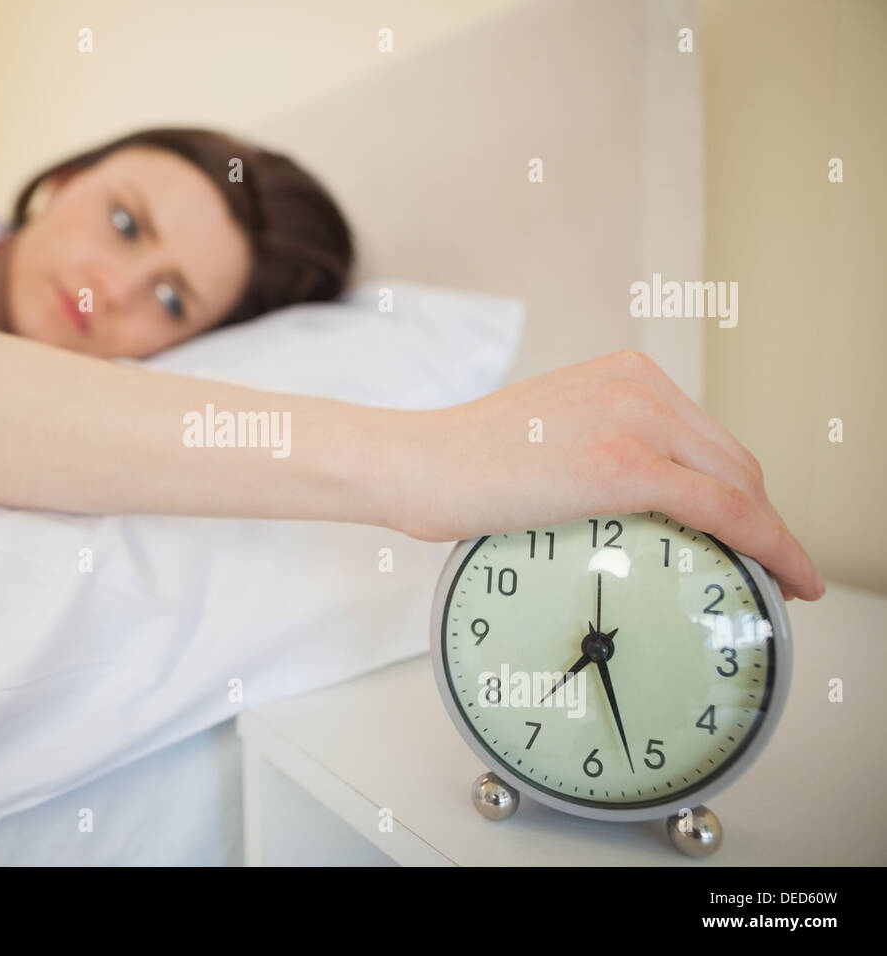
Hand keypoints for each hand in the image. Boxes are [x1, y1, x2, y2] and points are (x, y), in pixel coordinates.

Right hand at [392, 350, 824, 601]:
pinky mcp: (624, 465)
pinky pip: (723, 509)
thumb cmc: (465, 463)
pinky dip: (767, 546)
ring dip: (773, 539)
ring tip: (779, 584)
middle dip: (763, 520)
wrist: (417, 463)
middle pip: (734, 462)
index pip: (707, 440)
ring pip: (740, 487)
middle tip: (771, 571)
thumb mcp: (550, 435)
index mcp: (622, 374)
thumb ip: (599, 448)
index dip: (744, 493)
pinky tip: (784, 578)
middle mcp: (639, 386)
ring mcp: (634, 420)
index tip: (759, 534)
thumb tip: (626, 505)